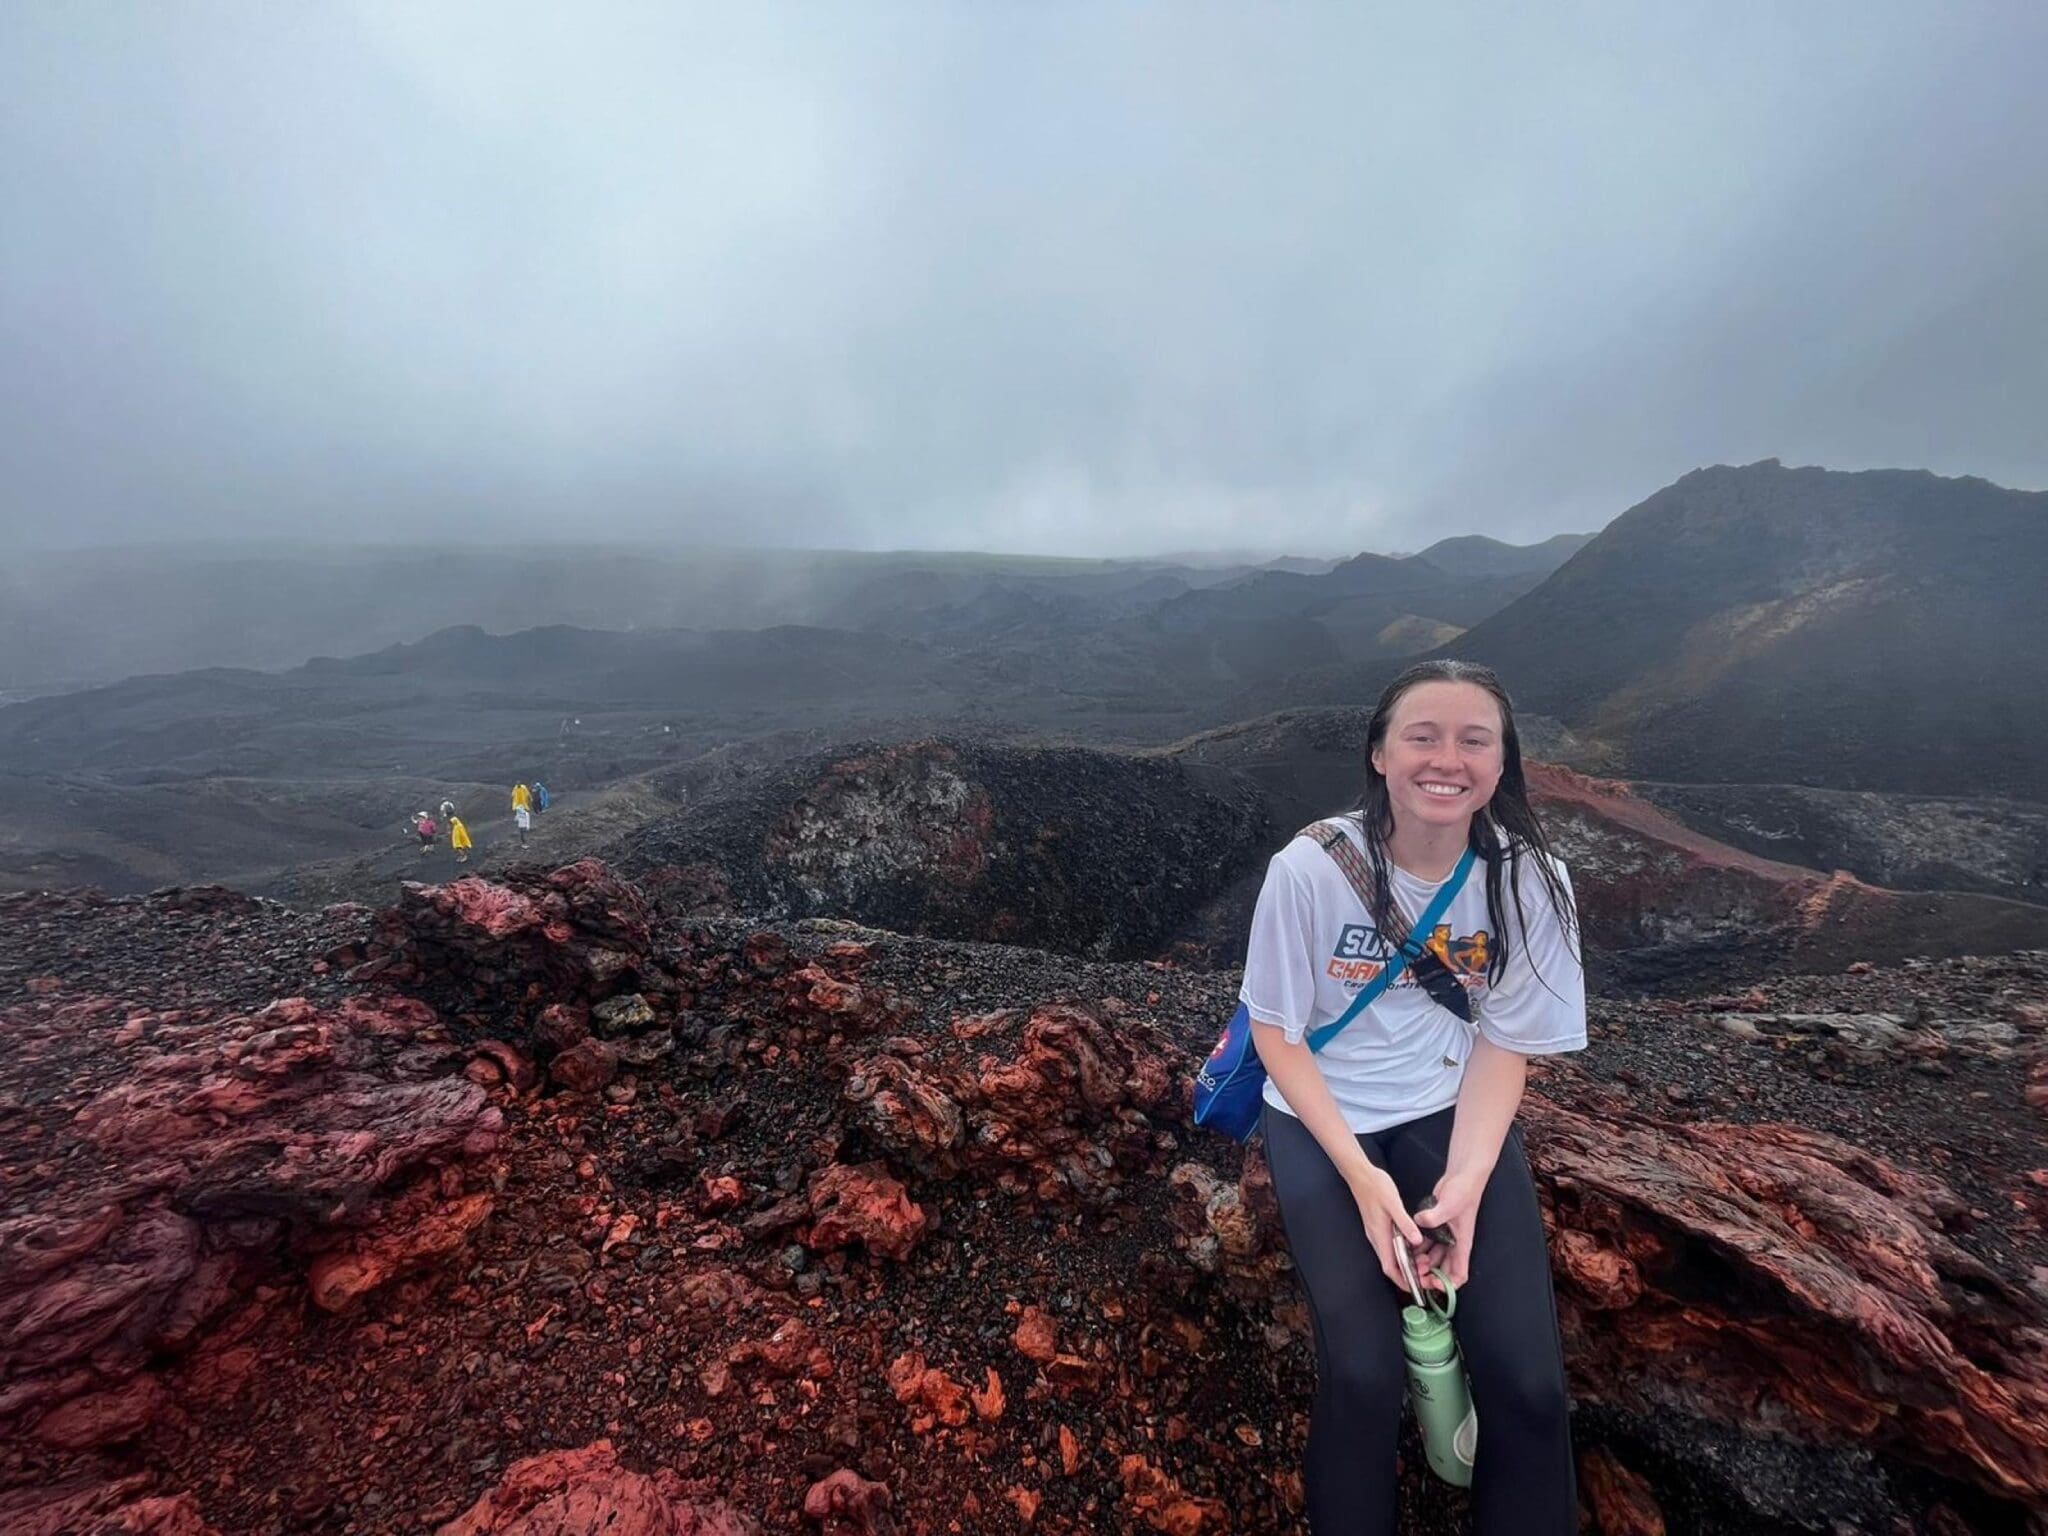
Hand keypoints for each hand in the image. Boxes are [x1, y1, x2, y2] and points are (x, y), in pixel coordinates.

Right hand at [1349, 1164, 1426, 1291]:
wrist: (1360, 1174)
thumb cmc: (1375, 1187)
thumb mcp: (1393, 1204)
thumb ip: (1405, 1223)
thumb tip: (1417, 1241)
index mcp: (1380, 1236)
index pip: (1390, 1268)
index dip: (1403, 1280)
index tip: (1417, 1288)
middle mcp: (1377, 1238)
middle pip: (1392, 1266)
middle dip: (1408, 1274)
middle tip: (1427, 1273)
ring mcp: (1377, 1233)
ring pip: (1392, 1256)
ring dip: (1407, 1262)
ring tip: (1425, 1261)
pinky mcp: (1379, 1227)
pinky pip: (1391, 1246)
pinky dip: (1403, 1251)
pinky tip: (1414, 1245)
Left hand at [1414, 1169, 1484, 1288]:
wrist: (1463, 1176)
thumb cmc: (1463, 1192)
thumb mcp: (1449, 1205)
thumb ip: (1435, 1216)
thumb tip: (1419, 1222)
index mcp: (1462, 1244)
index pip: (1459, 1274)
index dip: (1448, 1284)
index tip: (1433, 1283)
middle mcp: (1454, 1243)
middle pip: (1442, 1269)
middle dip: (1429, 1275)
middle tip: (1414, 1273)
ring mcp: (1445, 1235)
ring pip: (1432, 1257)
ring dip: (1421, 1261)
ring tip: (1407, 1260)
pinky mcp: (1436, 1227)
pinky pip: (1425, 1242)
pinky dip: (1417, 1246)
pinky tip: (1405, 1244)